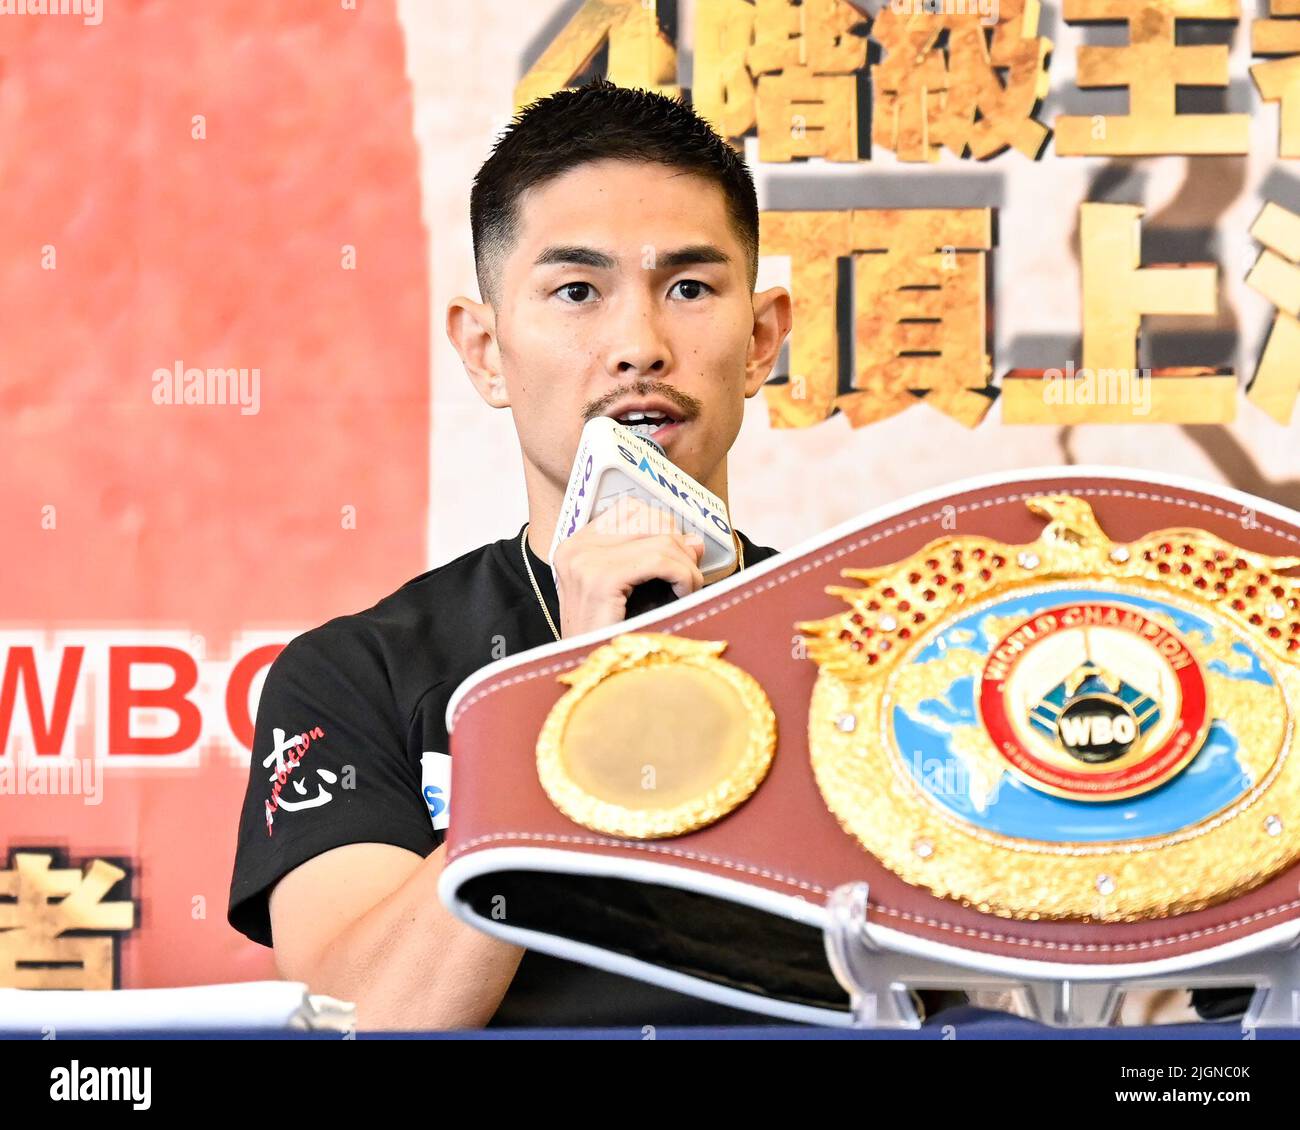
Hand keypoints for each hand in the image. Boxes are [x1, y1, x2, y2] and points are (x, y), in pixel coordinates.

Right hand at [552, 495, 705, 638]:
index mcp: (575, 548)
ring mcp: (584, 562)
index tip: (679, 560)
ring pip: (661, 539)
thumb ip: (658, 560)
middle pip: (649, 520)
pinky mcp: (600, 579)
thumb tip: (694, 540)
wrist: (592, 684)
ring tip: (686, 591)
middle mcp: (575, 549)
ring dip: (686, 565)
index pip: (632, 510)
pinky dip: (684, 576)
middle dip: (680, 548)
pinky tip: (683, 595)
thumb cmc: (611, 645)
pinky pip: (661, 560)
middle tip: (688, 579)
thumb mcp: (633, 594)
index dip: (666, 529)